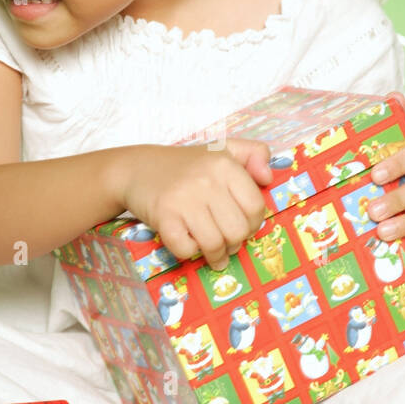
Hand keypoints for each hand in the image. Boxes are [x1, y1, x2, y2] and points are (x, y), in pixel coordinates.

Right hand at [118, 138, 273, 271]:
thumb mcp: (222, 149)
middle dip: (235, 242)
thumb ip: (253, 153)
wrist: (136, 169)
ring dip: (216, 255)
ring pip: (214, 244)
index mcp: (224, 164)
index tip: (243, 225)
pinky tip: (189, 243)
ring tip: (214, 253)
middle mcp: (205, 180)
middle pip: (237, 230)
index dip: (253, 223)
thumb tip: (268, 177)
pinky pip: (186, 249)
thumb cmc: (185, 165)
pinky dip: (189, 252)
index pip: (255, 207)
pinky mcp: (163, 216)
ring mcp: (183, 199)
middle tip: (228, 242)